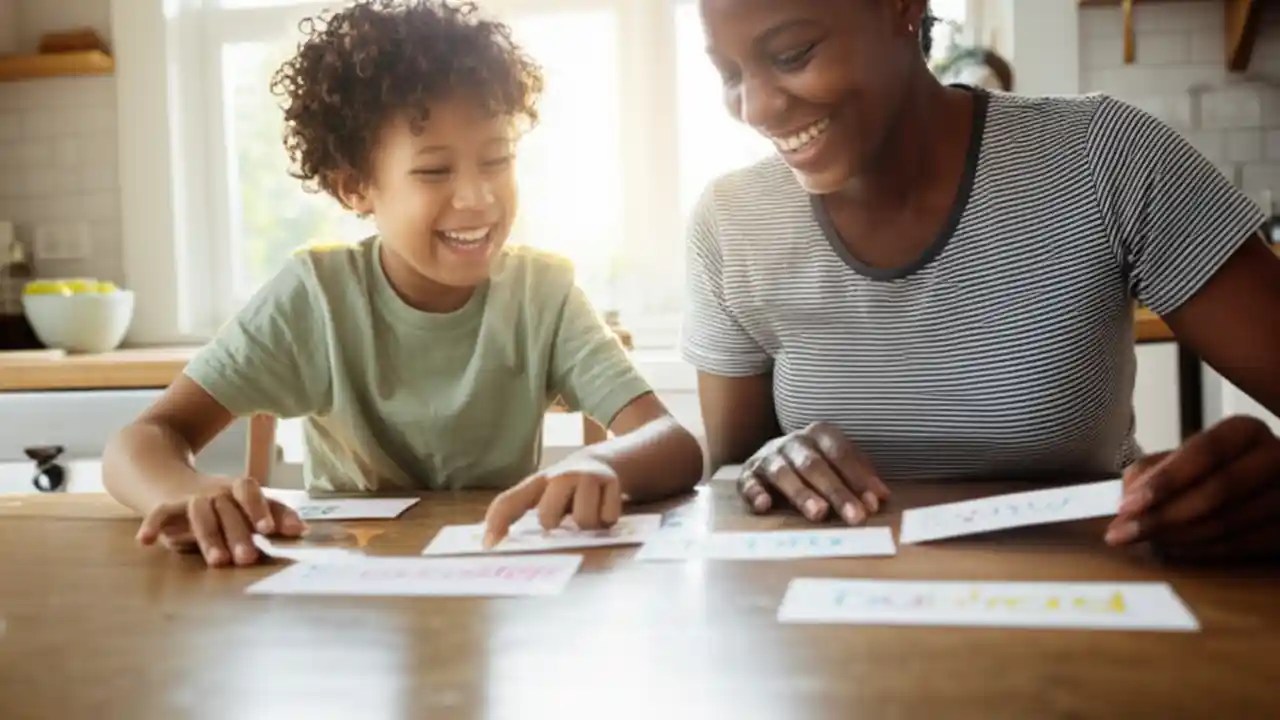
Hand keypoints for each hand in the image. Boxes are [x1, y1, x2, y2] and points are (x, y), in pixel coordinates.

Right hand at [135, 476, 306, 567]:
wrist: (168, 477)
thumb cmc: (221, 501)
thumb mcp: (247, 505)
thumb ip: (274, 515)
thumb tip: (304, 530)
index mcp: (238, 489)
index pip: (251, 492)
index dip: (260, 508)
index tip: (269, 530)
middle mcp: (216, 491)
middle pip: (229, 509)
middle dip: (239, 534)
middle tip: (248, 559)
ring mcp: (191, 498)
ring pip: (201, 514)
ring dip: (209, 537)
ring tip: (218, 562)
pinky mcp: (167, 507)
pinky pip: (160, 514)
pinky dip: (153, 524)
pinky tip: (146, 540)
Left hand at [483, 455, 621, 548]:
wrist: (602, 460)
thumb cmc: (565, 489)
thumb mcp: (541, 494)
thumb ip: (516, 512)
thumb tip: (490, 542)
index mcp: (536, 483)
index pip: (509, 501)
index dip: (497, 522)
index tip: (490, 546)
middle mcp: (559, 476)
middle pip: (549, 519)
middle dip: (556, 525)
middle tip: (564, 518)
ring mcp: (586, 477)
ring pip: (584, 520)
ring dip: (586, 525)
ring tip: (586, 514)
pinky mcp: (610, 481)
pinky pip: (608, 518)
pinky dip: (607, 520)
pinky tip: (603, 508)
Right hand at [737, 422, 889, 524]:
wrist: (774, 456)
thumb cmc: (816, 466)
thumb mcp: (840, 465)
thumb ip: (859, 479)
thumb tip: (880, 498)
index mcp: (820, 434)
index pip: (841, 454)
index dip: (858, 478)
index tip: (872, 505)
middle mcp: (793, 442)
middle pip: (814, 464)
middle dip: (836, 491)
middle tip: (854, 516)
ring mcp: (768, 456)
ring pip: (783, 472)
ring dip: (801, 493)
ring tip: (818, 514)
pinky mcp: (748, 473)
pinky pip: (748, 481)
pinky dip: (755, 493)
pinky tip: (764, 506)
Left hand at [1106, 415, 1279, 560]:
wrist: (1255, 488)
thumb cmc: (1207, 471)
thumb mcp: (1179, 460)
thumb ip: (1151, 472)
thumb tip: (1128, 502)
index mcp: (1245, 431)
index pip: (1205, 452)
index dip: (1165, 479)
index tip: (1127, 505)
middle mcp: (1275, 458)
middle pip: (1218, 490)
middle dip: (1164, 516)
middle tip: (1124, 533)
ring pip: (1230, 522)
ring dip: (1179, 537)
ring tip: (1145, 543)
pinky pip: (1244, 546)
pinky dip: (1203, 551)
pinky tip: (1174, 551)